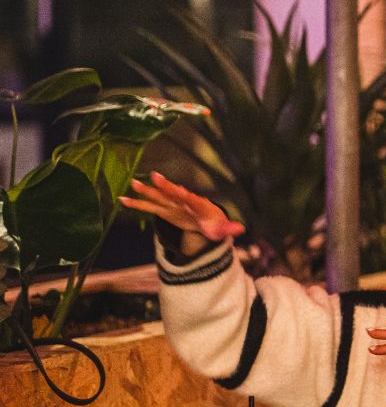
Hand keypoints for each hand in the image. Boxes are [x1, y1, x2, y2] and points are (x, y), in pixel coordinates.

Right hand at [120, 171, 244, 254]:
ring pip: (159, 197)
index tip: (179, 189)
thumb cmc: (216, 225)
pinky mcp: (165, 210)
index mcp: (199, 204)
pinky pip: (149, 207)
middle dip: (166, 186)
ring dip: (147, 191)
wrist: (208, 221)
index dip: (185, 195)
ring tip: (133, 184)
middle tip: (155, 177)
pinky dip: (137, 204)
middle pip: (174, 193)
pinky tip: (124, 200)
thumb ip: (230, 228)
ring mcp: (173, 205)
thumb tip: (241, 228)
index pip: (192, 199)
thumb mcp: (223, 229)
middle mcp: (184, 201)